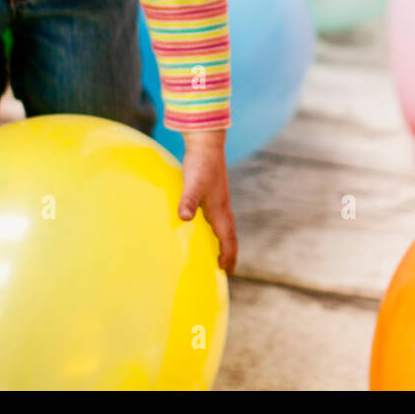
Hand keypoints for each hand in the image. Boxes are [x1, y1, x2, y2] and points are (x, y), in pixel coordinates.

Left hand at [177, 129, 236, 274]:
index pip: (227, 238)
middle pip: (230, 235)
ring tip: (219, 252)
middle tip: (227, 269)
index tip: (225, 271)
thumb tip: (184, 218)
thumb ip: (188, 201)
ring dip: (224, 241)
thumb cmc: (200, 164)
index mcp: (219, 209)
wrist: (206, 143)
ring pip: (226, 226)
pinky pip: (219, 218)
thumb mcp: (192, 184)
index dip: (227, 255)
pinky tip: (206, 226)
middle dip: (230, 252)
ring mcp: (219, 199)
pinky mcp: (213, 193)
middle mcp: (222, 207)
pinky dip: (217, 229)